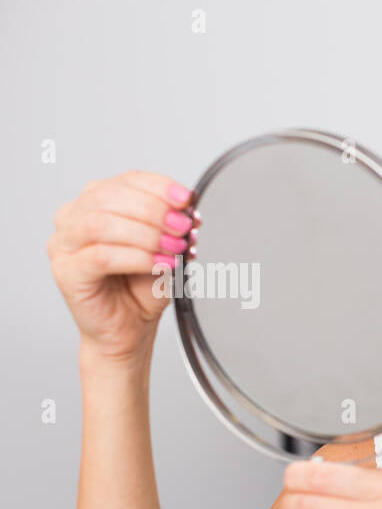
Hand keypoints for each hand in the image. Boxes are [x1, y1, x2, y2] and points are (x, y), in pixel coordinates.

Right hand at [48, 171, 198, 364]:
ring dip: (145, 233)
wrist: (130, 328)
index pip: (125, 180)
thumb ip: (172, 227)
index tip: (186, 199)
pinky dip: (137, 258)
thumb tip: (189, 212)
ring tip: (173, 248)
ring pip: (100, 224)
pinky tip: (161, 265)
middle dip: (154, 210)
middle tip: (183, 227)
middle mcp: (73, 218)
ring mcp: (64, 245)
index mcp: (97, 202)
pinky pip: (100, 257)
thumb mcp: (165, 249)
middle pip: (109, 197)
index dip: (158, 186)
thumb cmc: (142, 288)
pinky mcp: (66, 272)